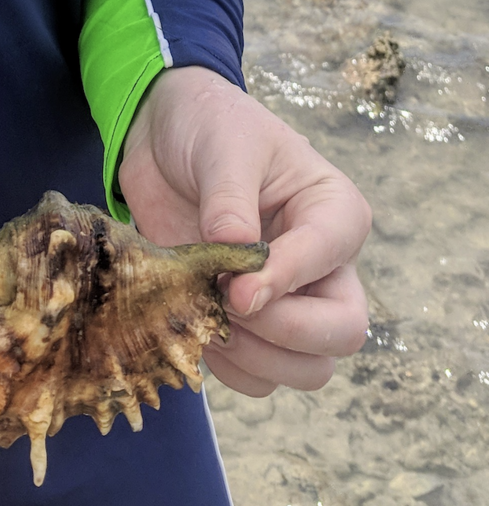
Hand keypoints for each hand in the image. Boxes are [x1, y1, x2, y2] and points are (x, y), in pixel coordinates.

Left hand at [117, 66, 370, 396]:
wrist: (165, 140)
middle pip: (340, 335)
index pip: (332, 263)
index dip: (284, 284)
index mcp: (333, 215)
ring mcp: (284, 301)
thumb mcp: (225, 148)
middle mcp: (321, 267)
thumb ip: (231, 203)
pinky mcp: (242, 323)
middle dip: (281, 334)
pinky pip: (254, 375)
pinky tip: (192, 332)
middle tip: (224, 307)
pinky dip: (226, 368)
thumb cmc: (211, 130)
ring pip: (303, 369)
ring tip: (204, 318)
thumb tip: (237, 262)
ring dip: (253, 359)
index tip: (235, 289)